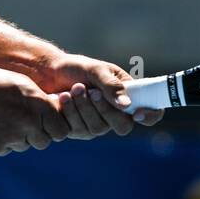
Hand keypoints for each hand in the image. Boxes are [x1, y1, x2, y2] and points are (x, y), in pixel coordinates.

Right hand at [0, 59, 76, 154]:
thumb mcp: (22, 85)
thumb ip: (43, 101)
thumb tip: (63, 111)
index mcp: (37, 105)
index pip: (61, 131)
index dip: (54, 128)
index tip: (46, 123)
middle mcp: (27, 123)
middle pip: (44, 142)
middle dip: (37, 135)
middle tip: (21, 122)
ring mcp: (11, 138)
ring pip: (24, 145)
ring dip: (18, 137)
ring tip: (1, 119)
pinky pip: (6, 149)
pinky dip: (1, 141)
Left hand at [29, 51, 164, 136]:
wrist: (48, 73)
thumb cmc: (76, 68)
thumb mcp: (95, 70)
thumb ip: (111, 85)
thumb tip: (127, 106)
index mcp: (128, 95)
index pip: (151, 112)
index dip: (150, 116)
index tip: (137, 113)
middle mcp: (116, 114)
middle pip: (123, 127)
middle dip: (105, 110)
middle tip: (91, 92)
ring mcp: (97, 124)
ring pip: (98, 129)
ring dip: (84, 108)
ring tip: (73, 89)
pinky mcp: (78, 130)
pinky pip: (78, 130)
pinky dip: (70, 112)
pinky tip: (62, 98)